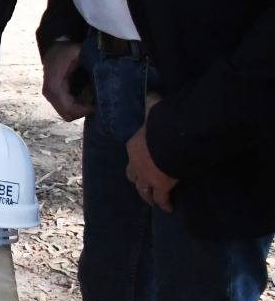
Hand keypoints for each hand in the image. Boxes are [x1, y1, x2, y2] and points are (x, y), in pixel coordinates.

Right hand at [41, 40, 91, 120]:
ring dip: (82, 107)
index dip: (85, 110)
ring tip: (89, 92)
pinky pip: (68, 109)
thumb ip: (90, 65)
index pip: (68, 108)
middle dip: (84, 109)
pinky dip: (79, 105)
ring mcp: (51, 97)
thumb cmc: (67, 51)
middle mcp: (49, 94)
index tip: (97, 103)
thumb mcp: (79, 53)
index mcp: (54, 84)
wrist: (55, 48)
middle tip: (94, 96)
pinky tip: (84, 92)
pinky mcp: (54, 98)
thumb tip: (103, 80)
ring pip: (68, 114)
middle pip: (68, 115)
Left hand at [125, 94, 176, 209]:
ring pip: (144, 190)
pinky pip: (162, 198)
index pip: (131, 155)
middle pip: (132, 176)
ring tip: (153, 200)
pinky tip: (169, 207)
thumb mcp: (152, 111)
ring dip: (148, 195)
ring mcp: (147, 177)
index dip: (135, 160)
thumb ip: (152, 103)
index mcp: (133, 146)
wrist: (168, 142)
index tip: (140, 164)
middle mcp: (136, 164)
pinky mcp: (161, 186)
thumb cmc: (160, 125)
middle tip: (142, 185)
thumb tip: (152, 93)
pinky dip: (165, 203)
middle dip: (137, 180)